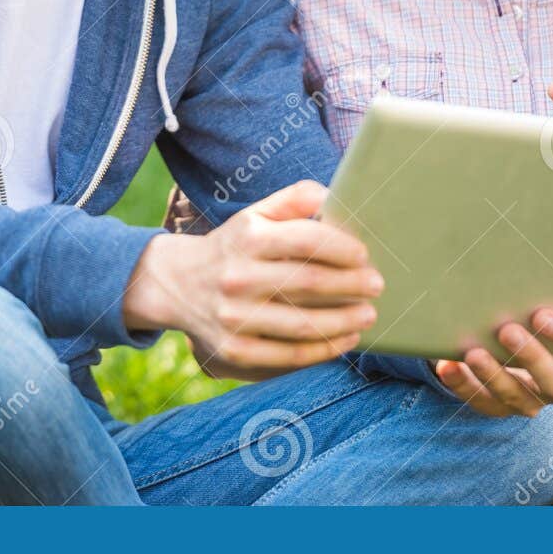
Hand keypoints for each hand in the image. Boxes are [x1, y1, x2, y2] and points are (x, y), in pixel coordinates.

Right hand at [123, 181, 382, 377]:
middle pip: (309, 284)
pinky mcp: (234, 351)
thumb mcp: (255, 214)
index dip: (343, 248)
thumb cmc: (233, 246)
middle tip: (377, 286)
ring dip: (345, 321)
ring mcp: (235, 317)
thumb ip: (296, 199)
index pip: (306, 240)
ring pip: (303, 324)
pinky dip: (324, 350)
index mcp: (247, 237)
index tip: (364, 255)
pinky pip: (289, 356)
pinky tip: (345, 340)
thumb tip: (338, 197)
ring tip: (368, 315)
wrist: (176, 284)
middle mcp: (238, 277)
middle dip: (352, 286)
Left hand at [433, 274, 552, 416]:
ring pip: (518, 398)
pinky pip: (481, 402)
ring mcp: (530, 400)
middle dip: (532, 358)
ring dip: (495, 376)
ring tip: (473, 351)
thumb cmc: (544, 318)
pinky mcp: (498, 406)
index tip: (542, 314)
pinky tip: (447, 365)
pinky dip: (463, 385)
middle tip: (506, 330)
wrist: (516, 344)